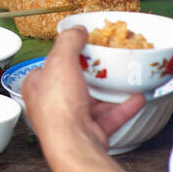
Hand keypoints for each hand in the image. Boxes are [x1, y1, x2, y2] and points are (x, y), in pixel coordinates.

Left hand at [22, 27, 144, 151]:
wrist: (73, 142)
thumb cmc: (58, 105)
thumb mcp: (60, 62)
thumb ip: (68, 42)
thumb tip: (76, 29)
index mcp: (36, 87)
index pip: (49, 66)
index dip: (65, 56)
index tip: (83, 48)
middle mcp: (51, 104)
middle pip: (74, 84)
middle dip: (91, 75)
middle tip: (106, 63)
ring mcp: (71, 120)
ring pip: (93, 102)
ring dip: (110, 91)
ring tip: (123, 79)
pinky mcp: (90, 132)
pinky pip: (110, 117)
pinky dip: (123, 107)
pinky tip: (135, 98)